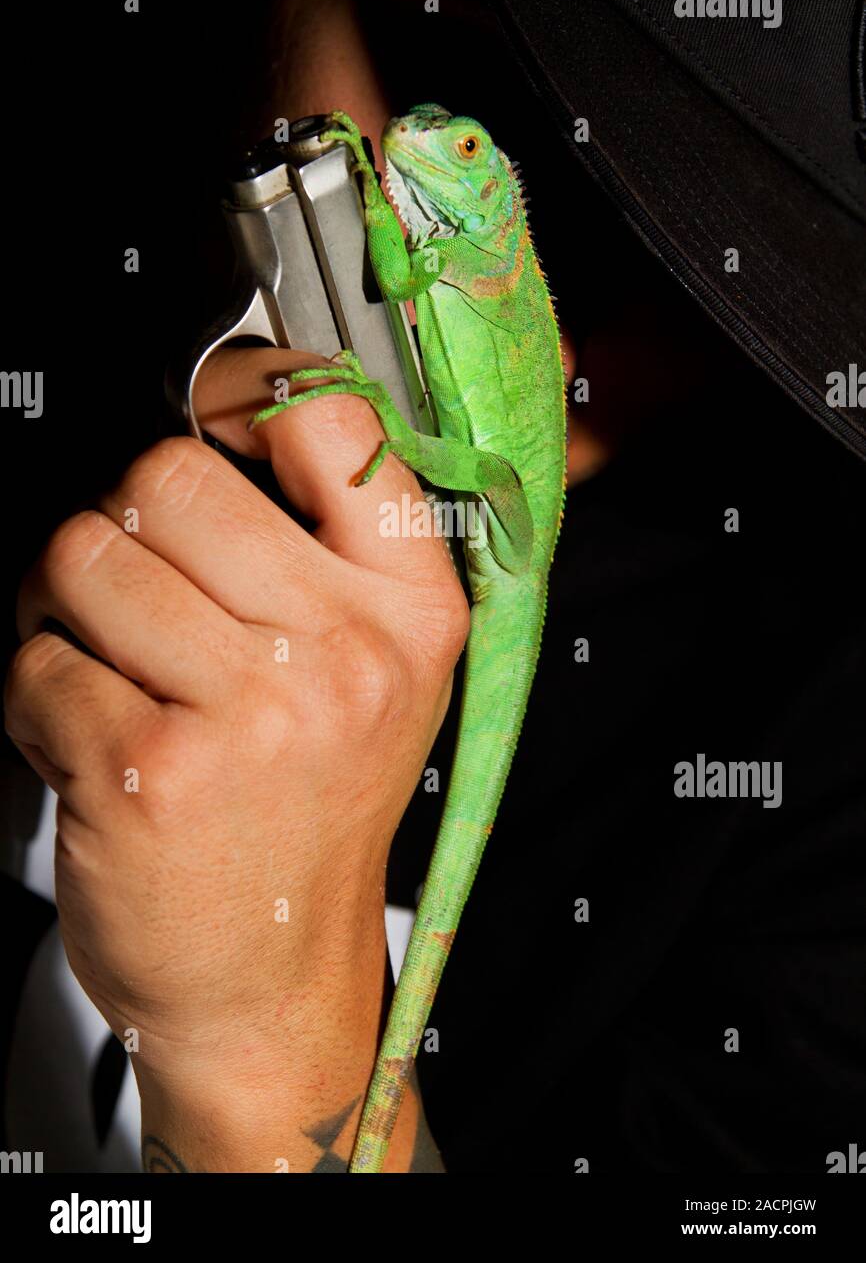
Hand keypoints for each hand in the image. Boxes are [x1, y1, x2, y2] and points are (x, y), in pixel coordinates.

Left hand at [4, 346, 467, 1168]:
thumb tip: (243, 411)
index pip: (331, 423)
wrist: (271, 983)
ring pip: (84, 554)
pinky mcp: (151, 769)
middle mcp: (345, 655)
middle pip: (169, 477)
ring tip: (113, 671)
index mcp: (411, 613)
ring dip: (66, 608)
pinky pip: (36, 660)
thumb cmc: (310, 817)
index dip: (243, 396)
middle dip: (123, 528)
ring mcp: (252, 713)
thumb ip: (331, 549)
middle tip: (137, 597)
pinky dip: (37, 693)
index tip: (210, 422)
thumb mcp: (378, 678)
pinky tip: (91, 741)